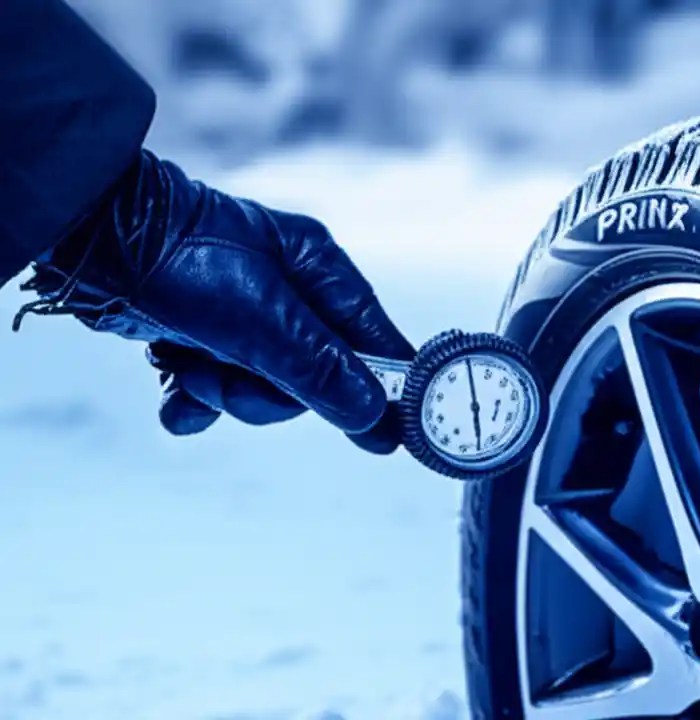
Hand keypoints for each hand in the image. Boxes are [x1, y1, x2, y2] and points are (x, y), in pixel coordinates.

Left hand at [15, 150, 412, 452]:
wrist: (88, 237)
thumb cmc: (182, 259)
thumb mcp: (262, 318)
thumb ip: (321, 369)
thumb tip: (373, 414)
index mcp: (318, 270)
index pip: (372, 340)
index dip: (382, 389)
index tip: (388, 437)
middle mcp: (288, 293)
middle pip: (312, 378)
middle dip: (267, 391)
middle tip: (233, 379)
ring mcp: (244, 316)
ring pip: (261, 389)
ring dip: (221, 391)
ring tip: (190, 365)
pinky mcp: (200, 334)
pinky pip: (215, 389)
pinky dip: (193, 398)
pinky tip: (175, 389)